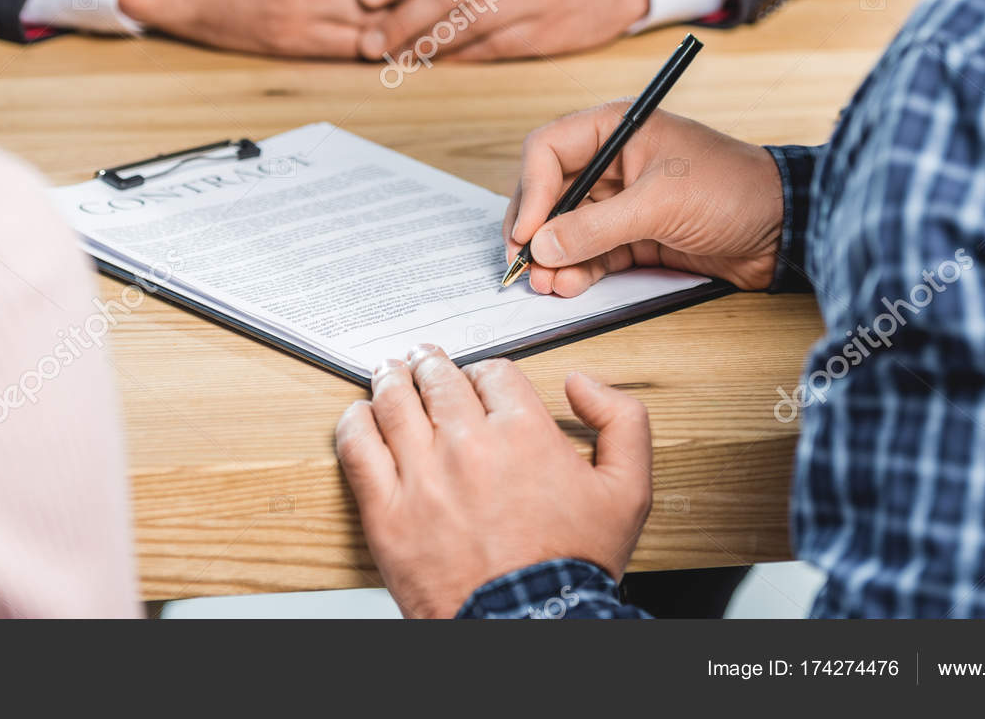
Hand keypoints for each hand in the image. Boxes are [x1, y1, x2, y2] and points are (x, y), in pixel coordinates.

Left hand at [337, 346, 652, 617]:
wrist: (529, 626)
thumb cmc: (572, 567)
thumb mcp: (629, 491)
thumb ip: (622, 422)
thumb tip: (581, 384)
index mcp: (523, 433)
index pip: (492, 372)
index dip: (484, 372)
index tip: (478, 380)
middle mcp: (468, 444)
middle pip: (438, 379)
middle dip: (431, 363)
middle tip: (423, 359)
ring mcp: (422, 475)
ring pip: (394, 401)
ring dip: (390, 379)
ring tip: (389, 372)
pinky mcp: (387, 510)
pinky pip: (357, 446)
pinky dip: (355, 421)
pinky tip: (360, 415)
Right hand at [505, 103, 784, 294]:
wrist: (786, 228)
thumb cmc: (734, 190)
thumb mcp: (659, 203)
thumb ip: (596, 227)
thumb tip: (543, 246)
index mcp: (616, 130)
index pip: (548, 150)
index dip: (531, 191)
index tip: (527, 232)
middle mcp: (612, 162)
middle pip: (550, 192)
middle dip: (535, 230)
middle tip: (524, 264)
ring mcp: (623, 200)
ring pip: (567, 228)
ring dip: (553, 256)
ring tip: (546, 283)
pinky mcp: (636, 235)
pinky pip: (592, 252)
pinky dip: (576, 270)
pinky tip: (568, 285)